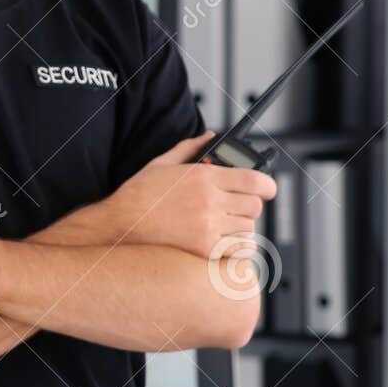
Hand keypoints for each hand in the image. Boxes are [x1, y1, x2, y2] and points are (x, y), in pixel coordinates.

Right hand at [104, 132, 276, 258]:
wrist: (119, 225)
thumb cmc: (138, 196)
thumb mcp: (162, 164)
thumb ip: (190, 148)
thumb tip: (209, 137)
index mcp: (203, 176)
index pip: (254, 179)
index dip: (267, 185)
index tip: (268, 189)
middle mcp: (209, 200)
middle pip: (254, 206)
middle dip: (250, 206)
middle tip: (237, 208)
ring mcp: (208, 226)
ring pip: (248, 229)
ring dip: (242, 228)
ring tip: (227, 227)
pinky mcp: (204, 249)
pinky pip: (238, 250)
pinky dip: (237, 248)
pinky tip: (224, 243)